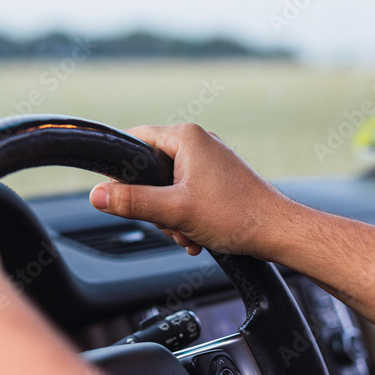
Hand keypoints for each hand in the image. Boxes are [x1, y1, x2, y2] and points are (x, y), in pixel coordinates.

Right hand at [89, 123, 296, 258]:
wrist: (277, 232)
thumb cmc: (236, 215)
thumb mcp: (175, 211)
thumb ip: (133, 202)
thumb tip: (97, 196)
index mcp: (186, 137)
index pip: (135, 139)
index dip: (121, 168)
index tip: (117, 192)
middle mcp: (198, 143)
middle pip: (150, 170)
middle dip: (154, 205)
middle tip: (169, 222)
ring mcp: (209, 163)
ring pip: (168, 189)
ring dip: (171, 217)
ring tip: (188, 233)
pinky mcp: (217, 181)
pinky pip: (186, 196)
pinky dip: (186, 219)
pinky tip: (197, 236)